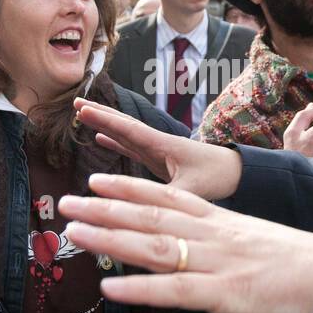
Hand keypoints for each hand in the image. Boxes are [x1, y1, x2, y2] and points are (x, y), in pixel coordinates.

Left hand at [62, 174, 312, 312]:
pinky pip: (174, 290)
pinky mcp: (226, 294)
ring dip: (109, 239)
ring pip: (154, 246)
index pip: (169, 199)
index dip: (130, 189)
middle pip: (150, 217)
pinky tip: (109, 287)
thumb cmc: (307, 270)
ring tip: (73, 233)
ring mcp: (218, 263)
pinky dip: (139, 288)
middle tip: (66, 202)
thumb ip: (230, 251)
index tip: (98, 180)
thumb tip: (210, 259)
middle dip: (105, 209)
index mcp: (224, 224)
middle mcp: (216, 236)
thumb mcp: (261, 248)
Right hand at [73, 98, 241, 200]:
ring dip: (104, 124)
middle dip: (100, 113)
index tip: (82, 108)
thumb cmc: (218, 177)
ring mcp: (158, 151)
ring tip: (83, 114)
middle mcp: (157, 143)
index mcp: (162, 145)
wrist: (238, 173)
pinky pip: (132, 147)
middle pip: (123, 124)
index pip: (127, 129)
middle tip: (75, 102)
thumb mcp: (193, 188)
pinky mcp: (160, 161)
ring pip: (125, 134)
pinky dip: (115, 142)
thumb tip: (150, 210)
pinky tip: (102, 139)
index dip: (104, 119)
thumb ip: (171, 197)